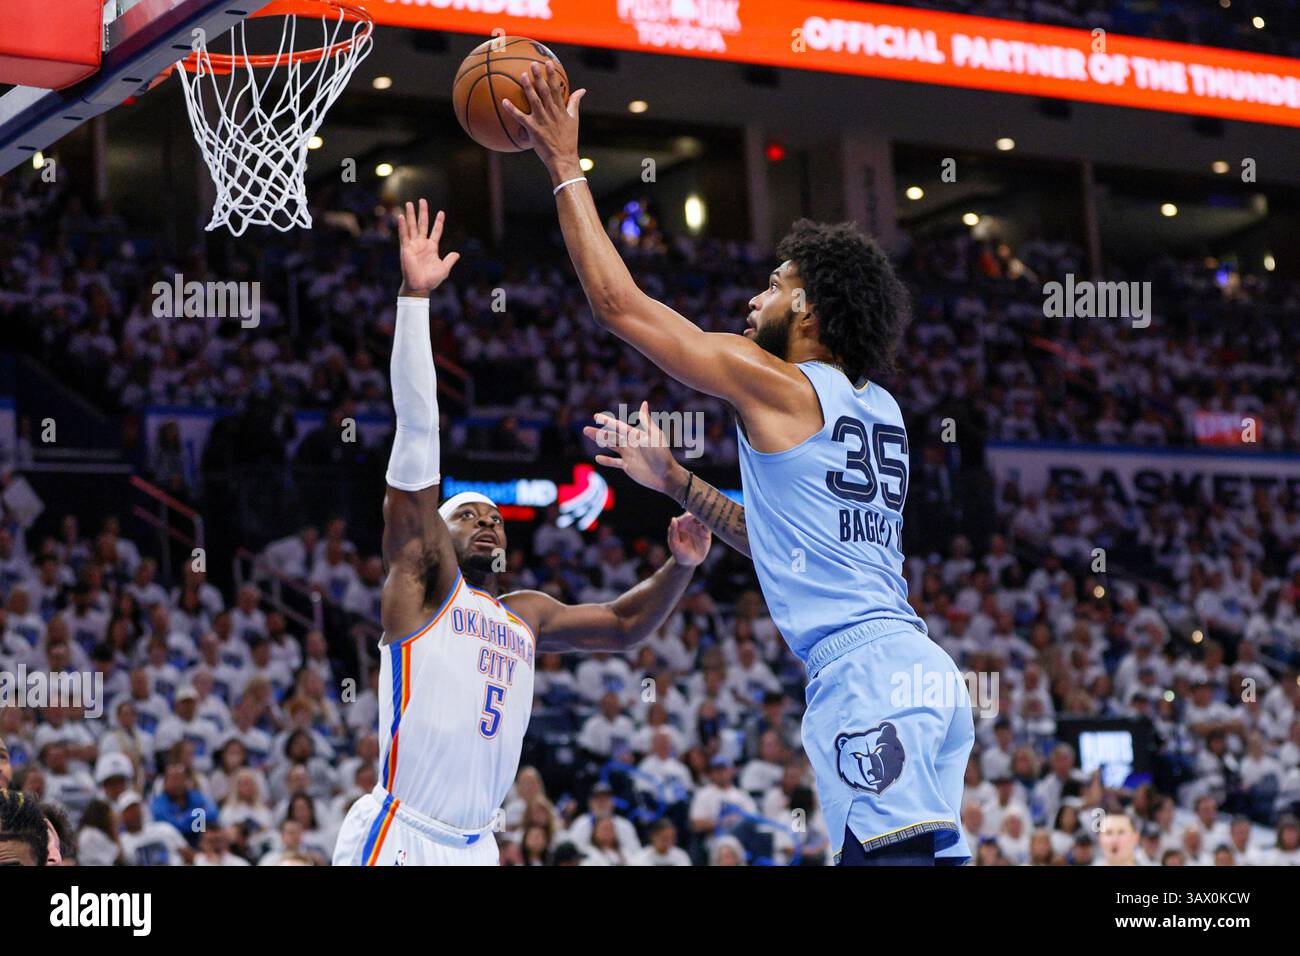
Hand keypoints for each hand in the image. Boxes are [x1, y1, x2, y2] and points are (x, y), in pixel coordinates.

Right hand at [397, 199, 459, 296]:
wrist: (420, 286)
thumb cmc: (431, 279)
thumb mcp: (444, 269)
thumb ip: (450, 260)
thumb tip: (457, 254)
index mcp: (432, 247)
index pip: (436, 231)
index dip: (438, 222)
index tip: (441, 213)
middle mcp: (422, 244)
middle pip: (422, 224)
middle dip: (422, 212)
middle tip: (422, 200)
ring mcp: (413, 245)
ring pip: (412, 226)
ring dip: (410, 215)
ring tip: (409, 203)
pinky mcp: (405, 249)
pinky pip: (404, 235)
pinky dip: (402, 226)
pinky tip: (401, 216)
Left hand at [500, 61, 586, 180]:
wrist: (564, 159)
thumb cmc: (569, 140)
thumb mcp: (574, 120)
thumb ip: (575, 103)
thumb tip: (582, 90)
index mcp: (561, 110)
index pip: (557, 88)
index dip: (552, 75)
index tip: (548, 63)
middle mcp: (552, 113)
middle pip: (545, 91)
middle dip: (539, 76)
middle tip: (533, 64)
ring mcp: (542, 121)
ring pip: (534, 100)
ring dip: (527, 87)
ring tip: (521, 75)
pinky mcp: (533, 130)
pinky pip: (521, 118)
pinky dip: (512, 110)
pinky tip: (504, 101)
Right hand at [583, 400, 687, 498]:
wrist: (666, 475)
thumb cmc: (662, 454)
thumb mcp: (654, 436)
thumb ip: (646, 422)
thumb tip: (644, 404)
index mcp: (635, 435)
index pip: (618, 427)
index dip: (607, 422)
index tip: (596, 417)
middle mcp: (630, 444)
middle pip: (611, 437)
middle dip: (598, 433)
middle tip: (585, 429)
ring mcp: (628, 455)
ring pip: (611, 447)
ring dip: (600, 442)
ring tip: (589, 438)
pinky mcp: (628, 466)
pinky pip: (614, 462)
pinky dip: (606, 460)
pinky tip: (597, 458)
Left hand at [667, 513, 711, 567]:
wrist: (689, 562)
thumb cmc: (679, 553)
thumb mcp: (674, 544)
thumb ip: (673, 532)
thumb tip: (674, 519)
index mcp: (680, 524)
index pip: (685, 517)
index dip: (689, 515)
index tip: (693, 515)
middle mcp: (689, 523)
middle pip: (695, 514)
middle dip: (699, 511)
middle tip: (703, 510)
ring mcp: (698, 527)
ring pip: (703, 518)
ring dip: (706, 515)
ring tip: (710, 514)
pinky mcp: (706, 532)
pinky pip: (709, 525)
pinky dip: (712, 522)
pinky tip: (714, 520)